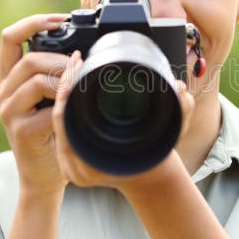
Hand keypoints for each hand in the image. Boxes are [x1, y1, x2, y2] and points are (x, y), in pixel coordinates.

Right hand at [0, 13, 82, 195]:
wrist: (45, 176)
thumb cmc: (54, 133)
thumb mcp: (53, 96)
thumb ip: (57, 73)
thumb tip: (83, 48)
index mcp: (11, 77)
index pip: (10, 37)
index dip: (34, 22)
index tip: (61, 19)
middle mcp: (5, 91)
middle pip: (30, 57)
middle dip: (61, 59)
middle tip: (81, 70)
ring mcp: (9, 110)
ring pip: (37, 77)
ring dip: (65, 80)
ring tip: (77, 92)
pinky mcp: (20, 129)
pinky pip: (47, 106)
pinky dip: (66, 103)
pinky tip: (72, 112)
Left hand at [51, 72, 195, 192]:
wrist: (148, 178)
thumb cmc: (156, 158)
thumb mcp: (172, 132)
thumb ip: (181, 110)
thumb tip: (180, 89)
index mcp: (90, 162)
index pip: (65, 119)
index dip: (67, 90)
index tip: (76, 67)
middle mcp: (75, 164)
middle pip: (57, 115)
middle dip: (64, 83)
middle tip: (75, 60)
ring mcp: (69, 159)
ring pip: (57, 116)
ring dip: (63, 88)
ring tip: (74, 64)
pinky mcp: (70, 149)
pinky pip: (61, 120)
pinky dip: (65, 98)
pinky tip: (72, 79)